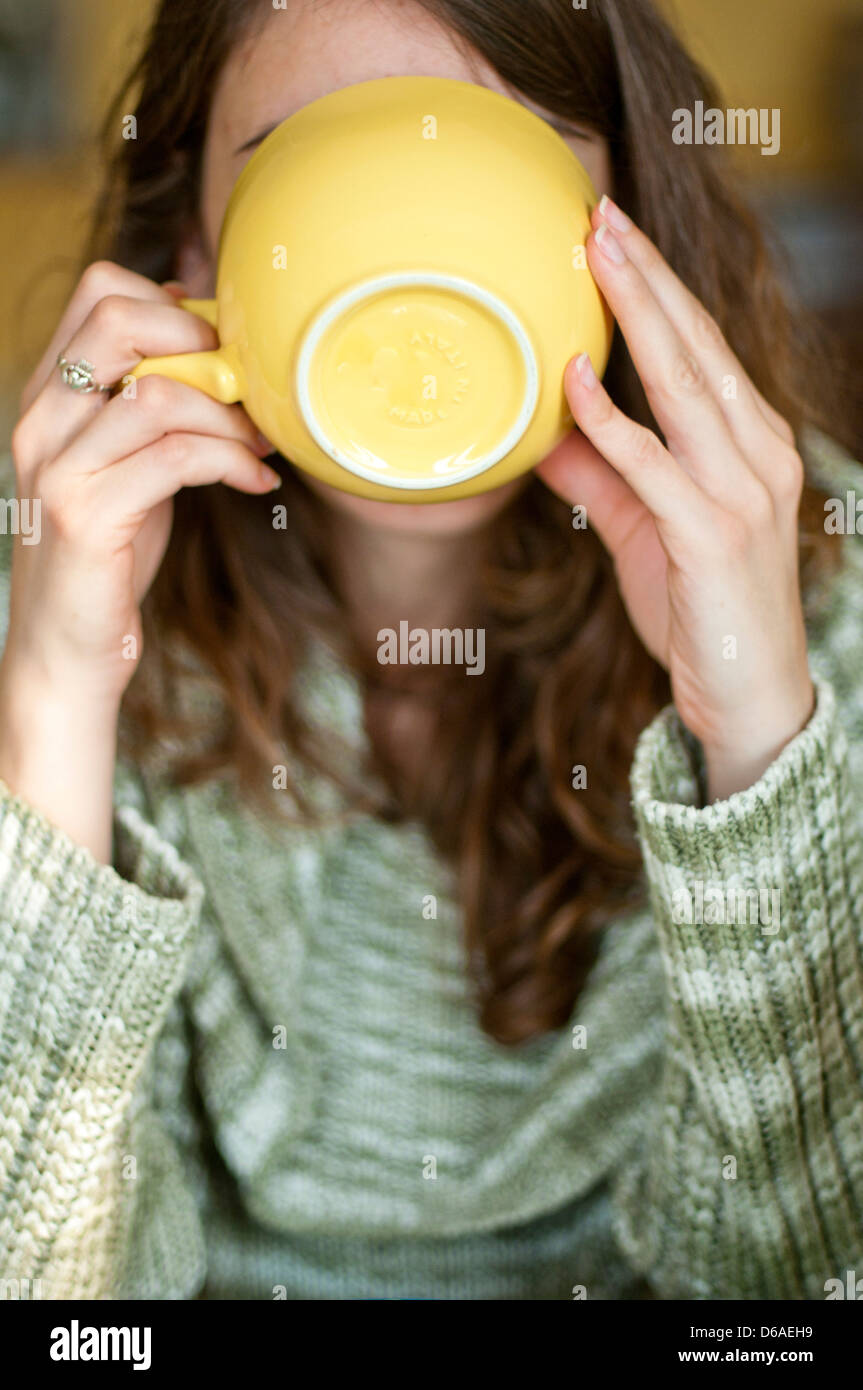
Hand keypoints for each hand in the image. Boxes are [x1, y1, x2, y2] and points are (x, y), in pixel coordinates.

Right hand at [5, 259, 279, 707]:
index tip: (221, 351)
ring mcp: (59, 468)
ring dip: (230, 415)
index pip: (98, 293)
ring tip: (261, 444)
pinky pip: (176, 456)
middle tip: (245, 389)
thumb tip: (204, 339)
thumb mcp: (124, 468)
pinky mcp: (87, 516)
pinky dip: (231, 460)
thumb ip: (145, 410)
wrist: (65, 654)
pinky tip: (254, 480)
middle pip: (119, 320)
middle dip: (202, 344)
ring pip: (159, 392)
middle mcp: (41, 422)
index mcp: (48, 399)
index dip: (174, 307)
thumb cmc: (106, 559)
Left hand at [536, 198, 813, 800]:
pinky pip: (654, 465)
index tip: (612, 236)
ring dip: (639, 315)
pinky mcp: (713, 536)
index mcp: (749, 444)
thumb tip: (544, 438)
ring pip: (684, 385)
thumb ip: (601, 479)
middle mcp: (757, 454)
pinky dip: (612, 421)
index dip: (656, 290)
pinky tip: (576, 380)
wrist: (748, 695)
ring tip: (597, 255)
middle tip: (600, 214)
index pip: (701, 350)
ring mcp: (742, 492)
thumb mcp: (642, 532)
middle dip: (647, 277)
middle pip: (697, 347)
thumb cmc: (700, 610)